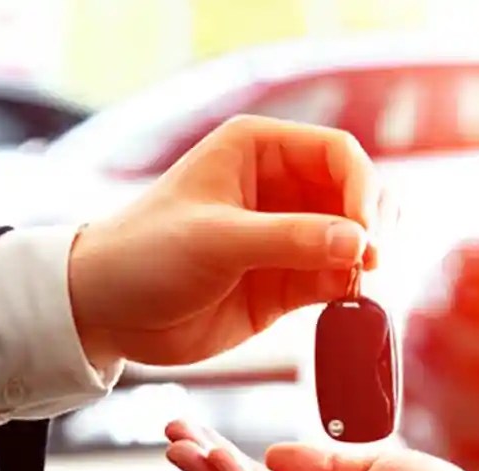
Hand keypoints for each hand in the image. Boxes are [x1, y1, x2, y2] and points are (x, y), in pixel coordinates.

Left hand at [68, 115, 391, 365]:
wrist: (106, 311)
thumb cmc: (144, 255)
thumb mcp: (216, 241)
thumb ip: (290, 240)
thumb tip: (359, 243)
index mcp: (258, 150)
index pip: (337, 153)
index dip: (362, 188)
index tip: (365, 233)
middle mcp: (280, 187)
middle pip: (355, 195)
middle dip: (372, 225)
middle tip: (372, 261)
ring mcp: (286, 236)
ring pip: (352, 240)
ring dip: (365, 262)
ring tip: (362, 288)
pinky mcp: (285, 282)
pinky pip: (335, 280)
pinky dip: (350, 292)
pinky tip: (349, 307)